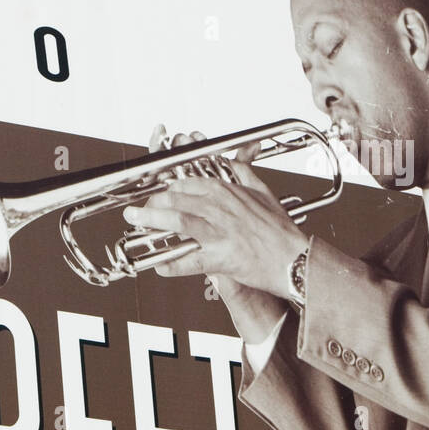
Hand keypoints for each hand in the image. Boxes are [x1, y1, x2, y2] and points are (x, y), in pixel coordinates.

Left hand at [123, 125, 308, 298]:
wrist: (295, 258)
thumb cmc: (280, 231)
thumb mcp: (264, 194)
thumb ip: (246, 175)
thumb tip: (235, 162)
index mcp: (228, 192)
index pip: (188, 185)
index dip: (166, 191)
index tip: (155, 196)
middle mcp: (221, 208)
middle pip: (177, 200)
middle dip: (151, 204)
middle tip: (135, 211)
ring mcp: (220, 231)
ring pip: (178, 222)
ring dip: (151, 221)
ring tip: (134, 222)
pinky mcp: (222, 256)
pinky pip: (191, 260)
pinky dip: (173, 264)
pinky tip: (159, 267)